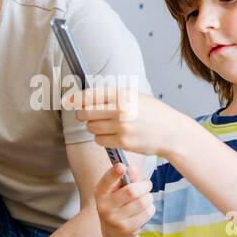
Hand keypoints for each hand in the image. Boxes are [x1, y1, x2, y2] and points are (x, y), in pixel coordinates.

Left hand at [62, 86, 189, 158]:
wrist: (171, 132)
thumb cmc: (152, 113)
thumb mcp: (135, 96)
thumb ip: (112, 96)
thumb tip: (84, 97)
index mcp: (123, 94)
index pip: (90, 96)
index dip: (74, 99)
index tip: (66, 101)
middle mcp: (121, 110)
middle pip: (86, 113)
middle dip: (82, 114)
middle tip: (86, 115)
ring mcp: (122, 127)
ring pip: (91, 128)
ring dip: (94, 127)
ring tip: (107, 125)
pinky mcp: (123, 142)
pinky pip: (100, 140)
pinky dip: (102, 138)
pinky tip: (112, 135)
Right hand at [92, 161, 154, 236]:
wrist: (113, 232)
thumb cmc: (117, 204)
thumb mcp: (117, 190)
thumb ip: (127, 178)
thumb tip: (133, 168)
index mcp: (100, 193)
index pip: (106, 181)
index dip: (114, 173)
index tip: (122, 166)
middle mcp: (104, 206)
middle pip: (131, 191)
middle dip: (144, 185)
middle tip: (147, 184)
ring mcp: (114, 220)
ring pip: (142, 202)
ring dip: (148, 197)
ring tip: (145, 198)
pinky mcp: (126, 229)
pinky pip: (147, 213)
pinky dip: (150, 208)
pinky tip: (144, 209)